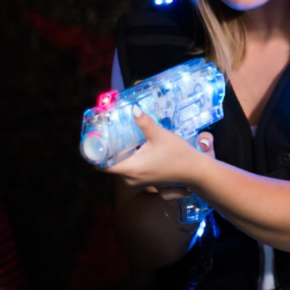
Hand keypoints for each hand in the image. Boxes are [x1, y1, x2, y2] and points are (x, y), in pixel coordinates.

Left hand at [100, 110, 215, 188]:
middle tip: (107, 133)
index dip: (95, 154)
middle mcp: (130, 178)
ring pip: (119, 167)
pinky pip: (128, 170)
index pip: (102, 165)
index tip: (94, 140)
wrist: (194, 171)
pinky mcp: (144, 181)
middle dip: (107, 151)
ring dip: (117, 155)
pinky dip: (127, 159)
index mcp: (131, 168)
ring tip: (118, 137)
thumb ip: (145, 122)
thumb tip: (133, 109)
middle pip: (109, 165)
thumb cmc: (178, 154)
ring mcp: (137, 181)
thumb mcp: (160, 135)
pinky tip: (133, 146)